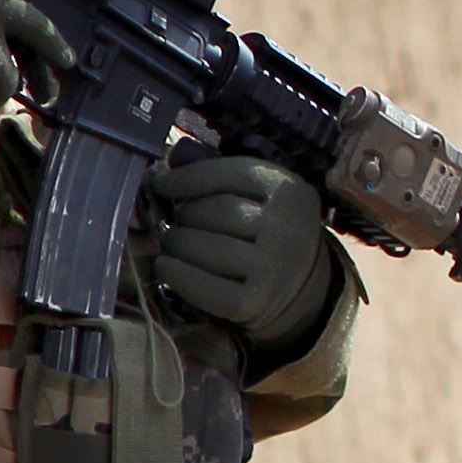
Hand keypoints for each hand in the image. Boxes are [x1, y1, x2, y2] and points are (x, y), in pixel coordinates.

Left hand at [143, 155, 339, 347]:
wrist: (299, 281)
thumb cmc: (265, 226)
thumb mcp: (256, 191)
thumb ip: (217, 171)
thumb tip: (169, 160)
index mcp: (287, 190)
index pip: (223, 174)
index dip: (183, 178)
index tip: (161, 184)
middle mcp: (285, 227)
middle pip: (209, 212)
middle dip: (182, 216)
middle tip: (179, 223)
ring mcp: (271, 268)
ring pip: (199, 247)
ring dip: (174, 244)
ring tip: (174, 244)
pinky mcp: (254, 302)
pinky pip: (200, 286)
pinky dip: (175, 274)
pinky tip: (167, 267)